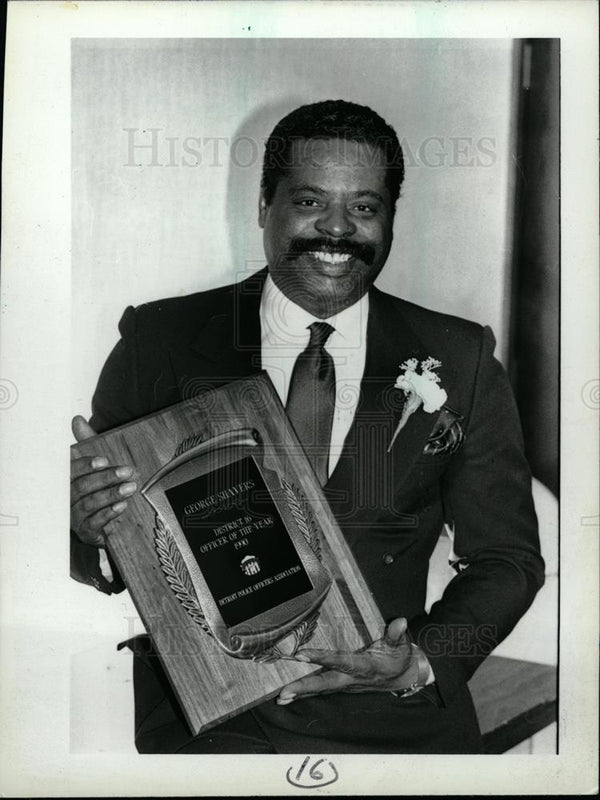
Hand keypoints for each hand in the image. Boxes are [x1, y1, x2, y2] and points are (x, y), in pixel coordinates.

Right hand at [70, 415, 136, 546]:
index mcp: (66, 480)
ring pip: (88, 504)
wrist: (105, 519)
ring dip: (110, 494)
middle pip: (81, 487)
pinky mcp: (85, 532)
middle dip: (105, 478)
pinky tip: (121, 506)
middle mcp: (66, 498)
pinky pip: (93, 523)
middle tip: (128, 471)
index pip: (70, 471)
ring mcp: (74, 516)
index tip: (104, 460)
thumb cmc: (97, 485)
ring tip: (130, 487)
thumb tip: (76, 419)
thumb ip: (87, 441)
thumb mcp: (94, 462)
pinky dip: (108, 514)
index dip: (85, 465)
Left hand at [277, 617, 427, 704]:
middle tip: (284, 692)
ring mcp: (346, 684)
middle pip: (324, 683)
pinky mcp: (343, 685)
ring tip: (281, 697)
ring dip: (301, 693)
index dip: (322, 658)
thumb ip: (396, 634)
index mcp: (364, 666)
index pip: (340, 661)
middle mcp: (352, 678)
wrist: (402, 678)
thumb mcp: (400, 645)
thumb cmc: (398, 658)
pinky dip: (307, 694)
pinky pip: (322, 690)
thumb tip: (400, 621)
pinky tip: (291, 697)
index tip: (302, 654)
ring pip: (321, 689)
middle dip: (304, 688)